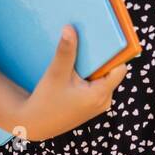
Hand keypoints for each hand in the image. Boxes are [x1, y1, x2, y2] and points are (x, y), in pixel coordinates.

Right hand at [15, 25, 129, 141]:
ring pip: (103, 78)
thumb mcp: (55, 74)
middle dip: (101, 57)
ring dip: (94, 66)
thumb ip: (65, 51)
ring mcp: (99, 104)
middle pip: (111, 71)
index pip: (120, 68)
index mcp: (100, 95)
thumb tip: (70, 28)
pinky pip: (96, 85)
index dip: (115, 53)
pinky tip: (76, 67)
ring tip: (82, 51)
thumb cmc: (44, 101)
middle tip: (90, 40)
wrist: (34, 125)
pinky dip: (89, 75)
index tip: (105, 38)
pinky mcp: (92, 105)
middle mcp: (104, 101)